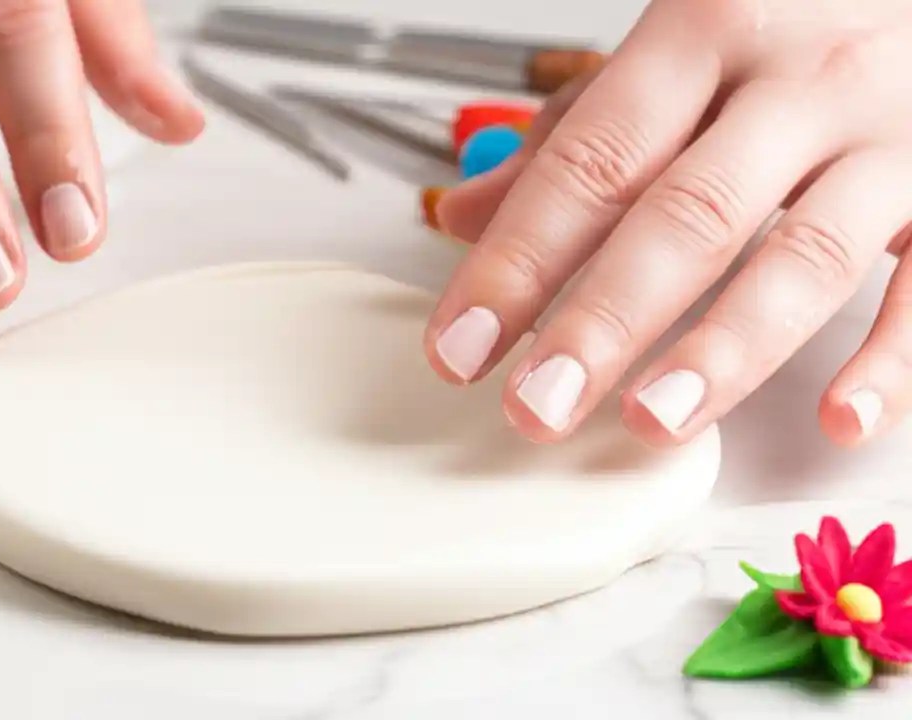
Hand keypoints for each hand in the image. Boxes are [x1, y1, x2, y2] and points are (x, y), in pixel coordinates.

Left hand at [425, 0, 911, 447]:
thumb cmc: (796, 16)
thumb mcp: (674, 50)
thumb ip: (574, 137)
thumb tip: (463, 215)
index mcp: (706, 31)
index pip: (591, 163)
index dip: (518, 261)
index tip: (460, 345)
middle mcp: (801, 79)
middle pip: (686, 214)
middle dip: (604, 320)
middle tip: (537, 404)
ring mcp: (891, 135)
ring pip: (805, 254)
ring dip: (725, 350)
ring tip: (653, 419)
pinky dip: (893, 360)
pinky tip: (840, 417)